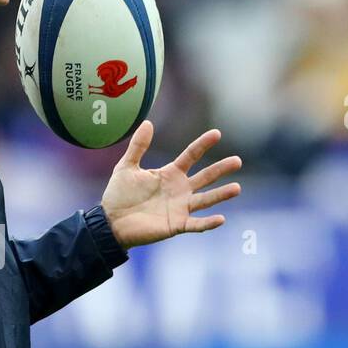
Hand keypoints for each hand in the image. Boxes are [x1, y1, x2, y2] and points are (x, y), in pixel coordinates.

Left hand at [100, 122, 241, 249]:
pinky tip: (221, 218)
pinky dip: (208, 223)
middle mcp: (180, 190)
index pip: (191, 156)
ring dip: (221, 194)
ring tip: (237, 188)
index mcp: (170, 174)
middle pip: (205, 177)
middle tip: (237, 161)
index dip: (203, 144)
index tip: (216, 133)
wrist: (110, 222)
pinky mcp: (176, 225)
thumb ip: (138, 146)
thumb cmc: (119, 195)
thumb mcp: (126, 166)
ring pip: (205, 199)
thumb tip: (148, 122)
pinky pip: (196, 224)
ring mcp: (180, 208)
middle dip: (221, 169)